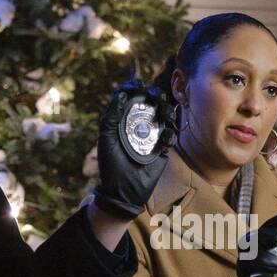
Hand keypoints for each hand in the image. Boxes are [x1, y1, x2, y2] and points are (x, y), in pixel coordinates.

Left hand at [92, 79, 178, 219]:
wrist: (123, 191)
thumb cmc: (111, 165)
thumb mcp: (106, 138)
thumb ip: (111, 117)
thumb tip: (120, 94)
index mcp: (124, 121)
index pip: (132, 99)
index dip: (135, 89)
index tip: (139, 86)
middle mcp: (139, 125)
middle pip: (151, 105)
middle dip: (156, 97)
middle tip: (156, 96)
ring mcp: (152, 137)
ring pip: (164, 118)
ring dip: (167, 112)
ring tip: (166, 113)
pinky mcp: (162, 149)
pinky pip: (169, 137)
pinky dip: (169, 135)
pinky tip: (165, 140)